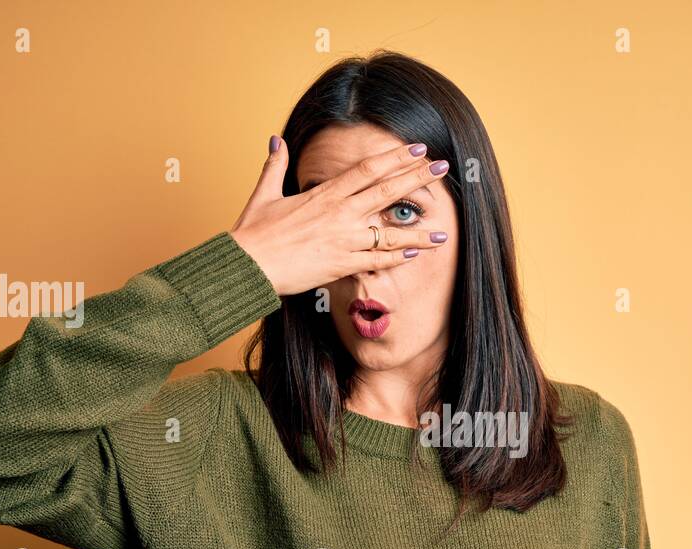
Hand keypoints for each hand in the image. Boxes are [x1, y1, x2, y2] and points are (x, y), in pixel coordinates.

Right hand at [229, 136, 450, 297]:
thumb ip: (275, 165)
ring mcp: (343, 240)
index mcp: (324, 193)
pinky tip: (414, 254)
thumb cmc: (254, 232)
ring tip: (442, 232)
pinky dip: (396, 258)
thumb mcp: (265, 193)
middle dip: (417, 177)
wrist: (248, 265)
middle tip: (443, 167)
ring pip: (389, 232)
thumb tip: (275, 140)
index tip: (418, 148)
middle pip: (387, 190)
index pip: (368, 169)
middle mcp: (339, 213)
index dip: (395, 157)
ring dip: (417, 232)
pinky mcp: (341, 265)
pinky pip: (375, 262)